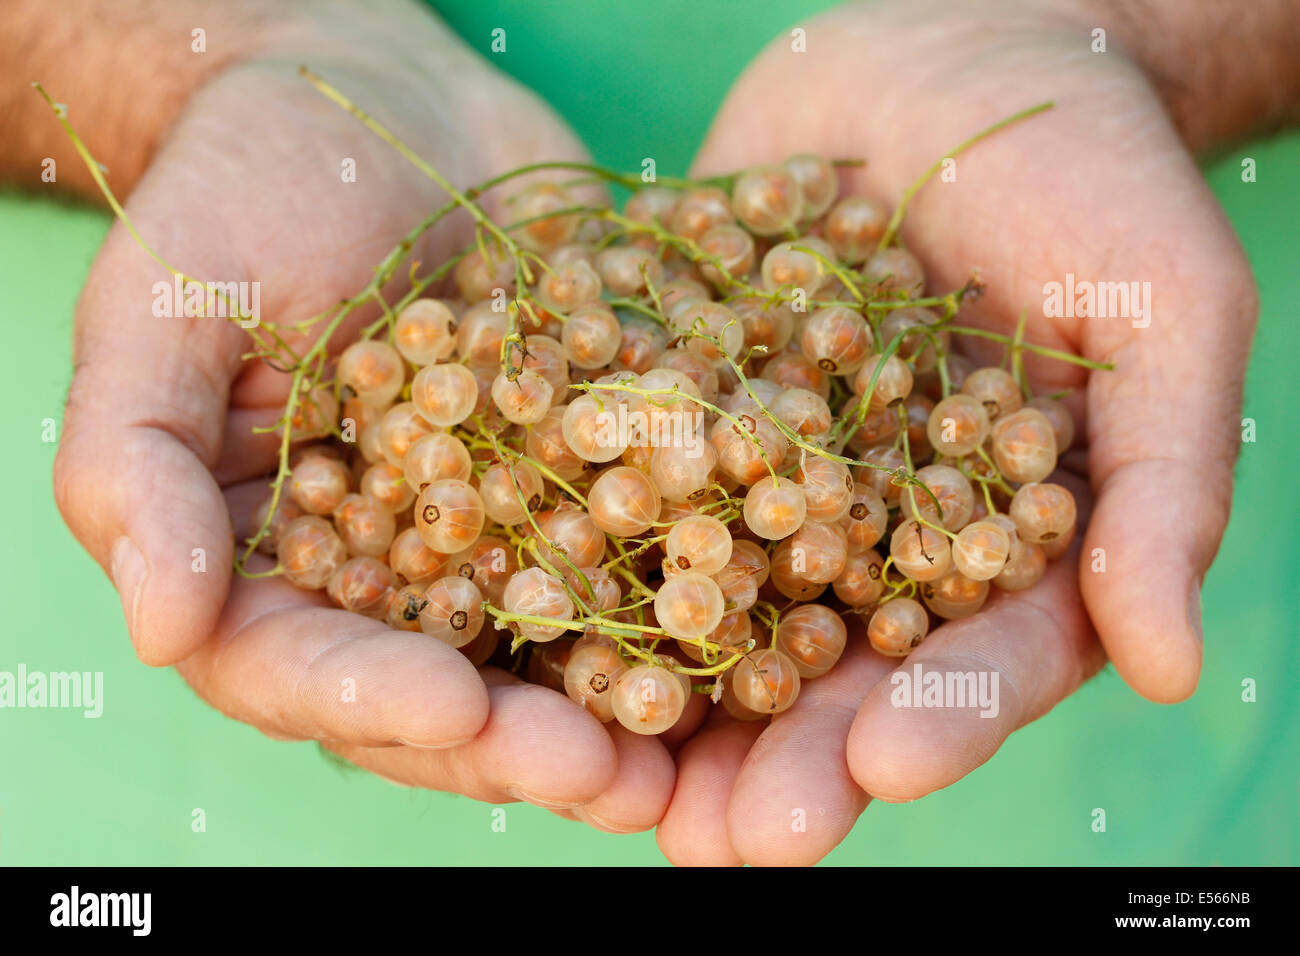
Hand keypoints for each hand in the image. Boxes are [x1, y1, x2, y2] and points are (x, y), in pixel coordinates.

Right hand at [49, 3, 664, 818]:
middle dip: (520, 744)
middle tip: (606, 778)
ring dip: (618, 713)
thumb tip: (159, 629)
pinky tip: (755, 630)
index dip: (373, 701)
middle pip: (442, 692)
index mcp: (266, 562)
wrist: (392, 104)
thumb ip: (139, 464)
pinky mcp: (589, 480)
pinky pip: (637, 551)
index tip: (457, 712)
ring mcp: (497, 534)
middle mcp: (387, 573)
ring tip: (689, 757)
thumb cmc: (247, 189)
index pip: (301, 668)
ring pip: (551, 653)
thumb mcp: (162, 306)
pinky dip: (688, 596)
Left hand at [657, 0, 1258, 864]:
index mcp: (1003, 543)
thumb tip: (1169, 665)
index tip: (885, 769)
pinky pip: (627, 478)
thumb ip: (1165, 486)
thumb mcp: (1166, 315)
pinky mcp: (681, 403)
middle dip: (785, 757)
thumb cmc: (1093, 178)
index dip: (938, 720)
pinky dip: (578, 540)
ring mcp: (768, 473)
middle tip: (729, 840)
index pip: (981, 658)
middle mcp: (876, 532)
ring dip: (669, 699)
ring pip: (717, 606)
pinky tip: (518, 603)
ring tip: (611, 785)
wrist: (955, 58)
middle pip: (834, 671)